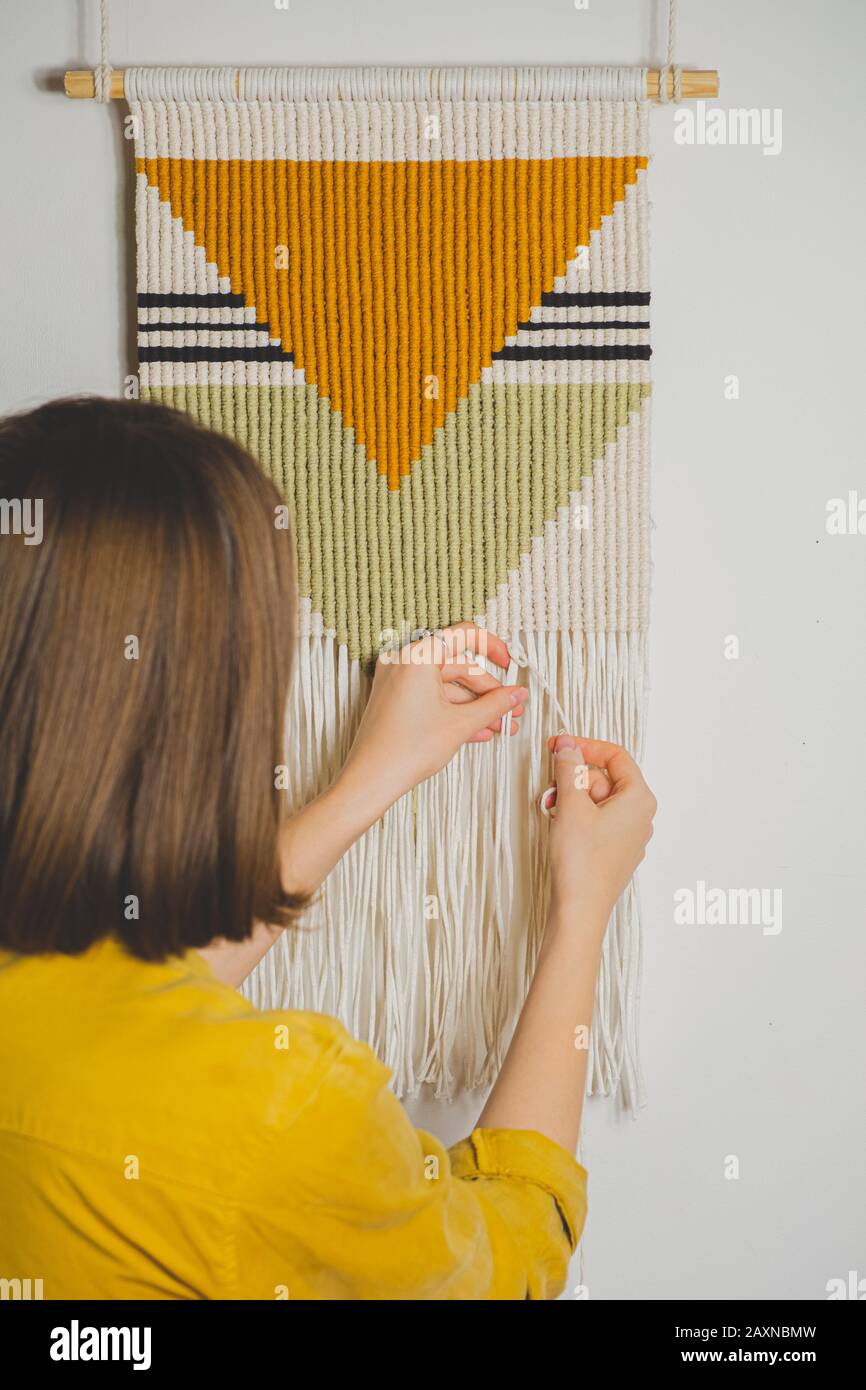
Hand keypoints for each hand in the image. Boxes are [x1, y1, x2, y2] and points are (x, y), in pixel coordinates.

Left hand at [337, 623, 528, 815]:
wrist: (371, 780)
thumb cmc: (404, 750)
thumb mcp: (461, 724)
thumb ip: (495, 704)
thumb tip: (517, 693)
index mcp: (417, 656)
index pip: (464, 635)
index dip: (493, 647)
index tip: (509, 663)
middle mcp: (404, 662)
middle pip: (459, 666)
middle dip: (489, 692)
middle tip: (511, 709)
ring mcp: (398, 682)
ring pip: (448, 686)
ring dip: (476, 707)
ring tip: (501, 726)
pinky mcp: (397, 700)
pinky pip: (433, 698)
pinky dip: (456, 712)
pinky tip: (480, 730)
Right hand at [544, 735, 655, 925]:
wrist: (580, 909)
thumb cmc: (581, 861)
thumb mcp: (571, 804)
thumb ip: (569, 768)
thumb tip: (567, 745)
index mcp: (639, 799)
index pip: (615, 756)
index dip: (585, 747)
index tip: (559, 746)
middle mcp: (641, 816)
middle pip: (605, 778)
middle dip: (574, 779)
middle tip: (552, 789)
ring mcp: (629, 835)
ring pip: (598, 800)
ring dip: (572, 799)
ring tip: (553, 811)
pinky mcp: (615, 850)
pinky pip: (597, 821)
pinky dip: (577, 817)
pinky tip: (562, 828)